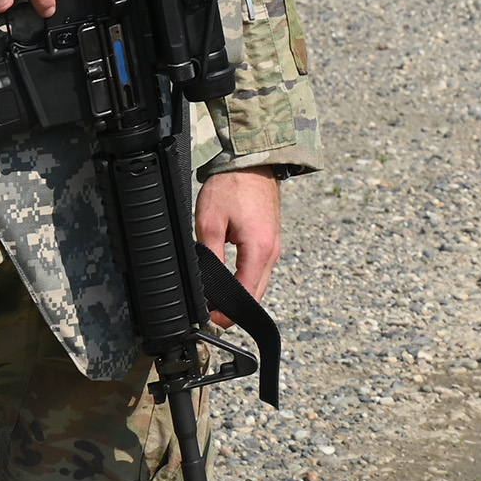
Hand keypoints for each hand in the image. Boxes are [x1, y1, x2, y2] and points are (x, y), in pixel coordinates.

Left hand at [195, 168, 282, 320]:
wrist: (252, 161)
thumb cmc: (231, 187)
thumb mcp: (209, 224)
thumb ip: (209, 259)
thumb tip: (206, 288)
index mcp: (259, 249)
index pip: (246, 295)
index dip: (226, 313)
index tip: (208, 319)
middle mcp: (272, 250)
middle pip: (257, 294)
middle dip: (235, 309)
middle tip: (210, 316)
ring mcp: (274, 244)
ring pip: (260, 282)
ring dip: (242, 294)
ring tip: (216, 300)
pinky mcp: (271, 239)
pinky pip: (261, 268)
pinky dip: (248, 279)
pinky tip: (231, 281)